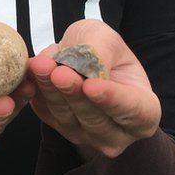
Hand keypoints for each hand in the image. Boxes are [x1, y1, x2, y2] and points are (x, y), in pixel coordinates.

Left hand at [28, 19, 159, 158]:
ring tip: (41, 65)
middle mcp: (117, 132)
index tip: (91, 85)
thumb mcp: (106, 39)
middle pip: (95, 119)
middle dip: (74, 94)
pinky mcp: (59, 129)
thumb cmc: (103, 49)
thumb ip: (100, 52)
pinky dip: (37, 93)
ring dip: (51, 91)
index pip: (132, 110)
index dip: (111, 99)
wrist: (80, 54)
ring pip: (67, 118)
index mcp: (143, 111)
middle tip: (59, 72)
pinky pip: (46, 115)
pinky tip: (31, 72)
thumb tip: (89, 69)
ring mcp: (87, 136)